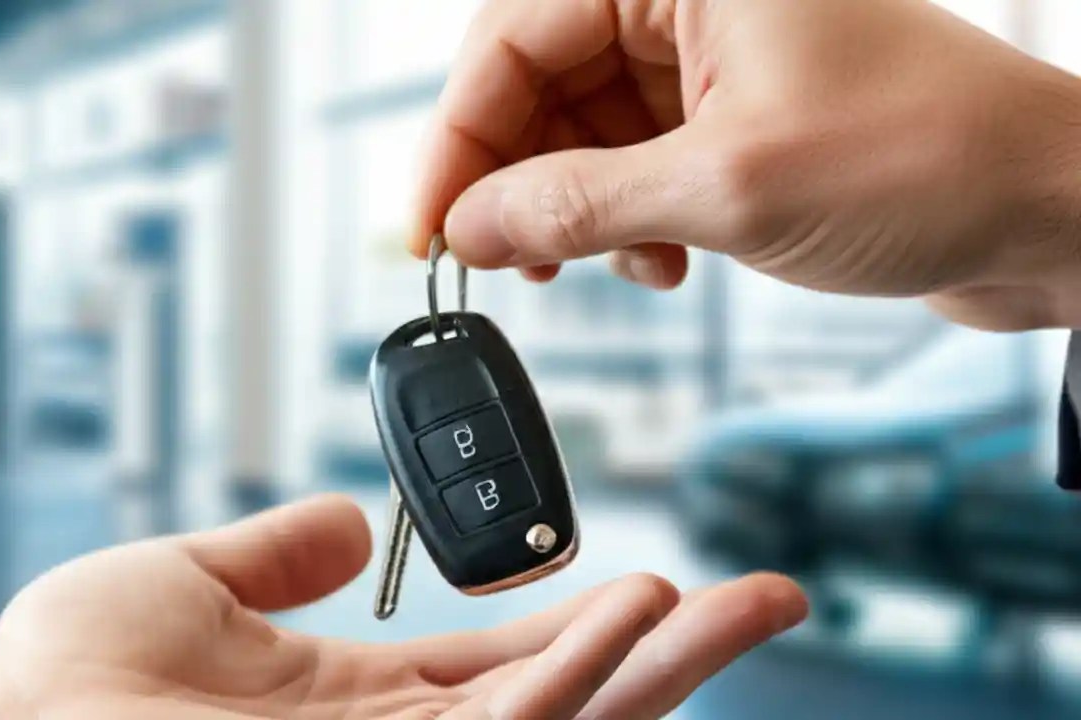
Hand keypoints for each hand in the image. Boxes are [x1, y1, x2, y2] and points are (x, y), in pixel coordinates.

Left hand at [0, 495, 806, 718]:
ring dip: (655, 669)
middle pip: (570, 700)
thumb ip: (275, 553)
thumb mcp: (186, 584)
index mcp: (362, 701)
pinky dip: (577, 680)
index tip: (662, 578)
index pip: (510, 660)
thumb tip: (350, 529)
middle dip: (676, 657)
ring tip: (732, 601)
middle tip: (768, 596)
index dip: (589, 620)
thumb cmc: (63, 681)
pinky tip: (636, 618)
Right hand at [413, 0, 1080, 330]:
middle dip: (518, 178)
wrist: (1048, 213)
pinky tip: (657, 259)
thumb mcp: (724, 188)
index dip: (459, 138)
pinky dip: (627, 218)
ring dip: (577, 209)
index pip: (514, 35)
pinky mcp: (735, 111)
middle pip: (540, 80)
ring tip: (602, 266)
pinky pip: (636, 158)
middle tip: (503, 259)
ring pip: (584, 127)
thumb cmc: (926, 159)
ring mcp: (713, 53)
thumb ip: (575, 203)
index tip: (431, 226)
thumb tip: (469, 223)